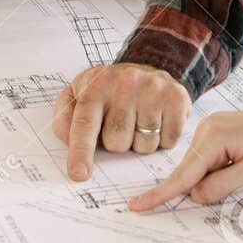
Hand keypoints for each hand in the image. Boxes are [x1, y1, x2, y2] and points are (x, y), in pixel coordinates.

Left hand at [51, 63, 191, 180]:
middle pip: (117, 143)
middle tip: (119, 124)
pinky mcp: (177, 98)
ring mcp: (154, 89)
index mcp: (97, 85)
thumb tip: (70, 144)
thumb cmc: (109, 90)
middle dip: (116, 144)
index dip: (81, 151)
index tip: (79, 174)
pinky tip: (157, 120)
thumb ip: (65, 119)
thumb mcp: (78, 95)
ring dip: (140, 142)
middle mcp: (126, 83)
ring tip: (138, 120)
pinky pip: (168, 141)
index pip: (85, 123)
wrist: (147, 68)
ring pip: (144, 146)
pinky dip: (162, 139)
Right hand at [127, 102, 242, 211]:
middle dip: (208, 189)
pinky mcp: (223, 133)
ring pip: (203, 169)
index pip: (183, 174)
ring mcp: (214, 129)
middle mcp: (208, 128)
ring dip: (220, 181)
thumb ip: (221, 187)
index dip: (160, 194)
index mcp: (213, 136)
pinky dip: (223, 173)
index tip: (135, 206)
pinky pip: (213, 162)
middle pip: (193, 172)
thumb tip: (195, 195)